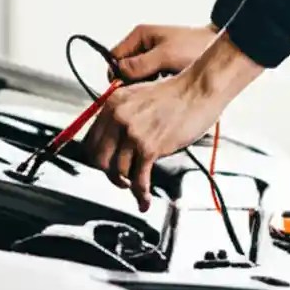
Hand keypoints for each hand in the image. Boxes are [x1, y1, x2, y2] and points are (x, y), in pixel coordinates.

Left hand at [83, 32, 262, 210]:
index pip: (90, 140)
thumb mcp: (138, 97)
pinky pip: (139, 179)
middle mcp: (117, 117)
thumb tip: (113, 144)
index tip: (107, 166)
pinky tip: (145, 200)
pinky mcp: (149, 146)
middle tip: (121, 179)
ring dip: (128, 184)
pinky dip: (141, 194)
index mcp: (112, 104)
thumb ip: (122, 116)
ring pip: (118, 171)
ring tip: (137, 187)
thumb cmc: (175, 94)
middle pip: (98, 159)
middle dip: (109, 173)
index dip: (98, 158)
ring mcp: (132, 132)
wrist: (198, 90)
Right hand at [108, 24, 218, 80]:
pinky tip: (167, 88)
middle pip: (123, 70)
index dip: (117, 75)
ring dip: (145, 86)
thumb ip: (141, 64)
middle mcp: (142, 45)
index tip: (127, 89)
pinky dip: (154, 87)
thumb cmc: (196, 47)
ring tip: (161, 87)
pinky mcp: (161, 68)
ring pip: (135, 78)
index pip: (113, 58)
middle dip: (132, 83)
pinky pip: (148, 81)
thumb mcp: (166, 55)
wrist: (223, 50)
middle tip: (148, 89)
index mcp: (139, 36)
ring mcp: (151, 57)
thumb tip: (118, 73)